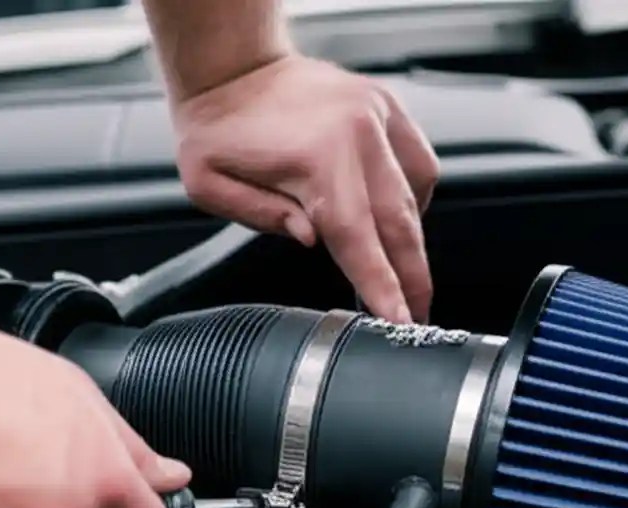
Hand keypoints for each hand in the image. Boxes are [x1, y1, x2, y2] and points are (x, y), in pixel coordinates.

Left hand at [171, 54, 438, 323]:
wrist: (232, 67)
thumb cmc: (216, 128)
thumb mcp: (208, 184)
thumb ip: (261, 217)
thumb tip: (314, 238)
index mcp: (316, 155)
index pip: (358, 238)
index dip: (381, 285)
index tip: (400, 321)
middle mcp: (357, 131)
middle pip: (400, 223)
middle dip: (413, 277)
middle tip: (417, 316)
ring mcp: (377, 113)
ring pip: (416, 193)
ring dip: (412, 237)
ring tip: (400, 267)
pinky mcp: (387, 105)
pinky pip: (419, 162)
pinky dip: (413, 195)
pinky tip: (394, 215)